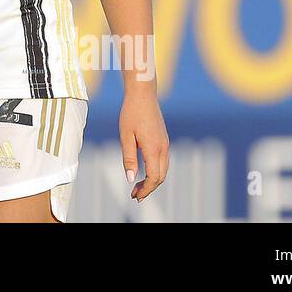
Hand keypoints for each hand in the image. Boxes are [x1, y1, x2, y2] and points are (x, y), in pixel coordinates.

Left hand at [120, 87, 168, 201]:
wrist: (143, 95)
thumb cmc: (131, 113)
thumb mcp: (126, 136)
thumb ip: (129, 158)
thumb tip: (130, 179)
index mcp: (154, 149)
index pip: (153, 178)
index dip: (145, 190)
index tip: (134, 196)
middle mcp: (163, 148)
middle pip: (160, 177)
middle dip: (149, 188)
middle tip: (135, 195)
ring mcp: (165, 144)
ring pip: (163, 170)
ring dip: (152, 181)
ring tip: (137, 187)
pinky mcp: (163, 140)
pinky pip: (163, 162)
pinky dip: (155, 171)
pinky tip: (144, 172)